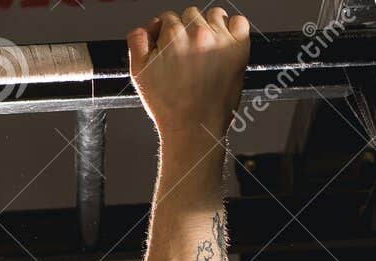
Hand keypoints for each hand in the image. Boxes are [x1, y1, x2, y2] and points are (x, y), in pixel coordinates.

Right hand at [129, 9, 249, 141]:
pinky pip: (238, 21)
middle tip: (186, 58)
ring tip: (204, 54)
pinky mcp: (239, 48)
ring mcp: (220, 40)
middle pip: (190, 14)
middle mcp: (198, 34)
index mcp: (173, 36)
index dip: (165, 34)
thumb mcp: (139, 75)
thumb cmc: (169, 107)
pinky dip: (232, 29)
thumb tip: (146, 27)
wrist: (194, 130)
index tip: (169, 50)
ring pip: (213, 15)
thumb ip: (137, 43)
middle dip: (186, 31)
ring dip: (208, 28)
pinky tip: (222, 47)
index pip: (168, 18)